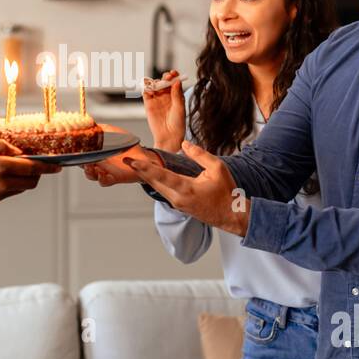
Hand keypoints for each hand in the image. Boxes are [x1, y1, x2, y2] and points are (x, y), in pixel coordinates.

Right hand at [0, 139, 60, 214]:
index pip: (33, 168)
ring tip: (18, 168)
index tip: (58, 166)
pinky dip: (14, 184)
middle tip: (36, 164)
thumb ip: (2, 147)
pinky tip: (4, 175)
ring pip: (22, 188)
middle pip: (32, 181)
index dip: (48, 166)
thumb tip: (19, 151)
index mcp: (0, 167)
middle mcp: (2, 183)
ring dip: (25, 179)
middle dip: (38, 174)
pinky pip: (10, 192)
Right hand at [80, 124, 154, 184]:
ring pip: (91, 175)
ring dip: (88, 172)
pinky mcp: (114, 178)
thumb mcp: (114, 132)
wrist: (142, 156)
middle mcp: (99, 163)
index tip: (74, 149)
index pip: (83, 153)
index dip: (77, 152)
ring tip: (89, 167)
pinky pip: (104, 181)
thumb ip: (102, 128)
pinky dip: (101, 179)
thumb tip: (91, 123)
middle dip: (80, 163)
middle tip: (80, 159)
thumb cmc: (128, 145)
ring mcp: (105, 171)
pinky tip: (102, 174)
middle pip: (84, 165)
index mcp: (97, 152)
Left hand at [125, 139, 247, 235]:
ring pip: (156, 187)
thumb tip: (184, 144)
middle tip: (126, 158)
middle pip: (152, 182)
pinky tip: (149, 173)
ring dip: (145, 176)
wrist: (231, 214)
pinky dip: (154, 181)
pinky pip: (162, 190)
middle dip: (139, 170)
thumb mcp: (218, 168)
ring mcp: (176, 203)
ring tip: (134, 163)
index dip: (144, 167)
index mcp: (186, 189)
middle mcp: (177, 198)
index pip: (160, 176)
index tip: (131, 160)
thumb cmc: (226, 192)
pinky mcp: (178, 205)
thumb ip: (200, 154)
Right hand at [143, 70, 184, 151]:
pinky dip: (146, 88)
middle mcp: (166, 95)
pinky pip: (146, 92)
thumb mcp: (180, 108)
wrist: (169, 136)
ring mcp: (157, 99)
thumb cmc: (178, 124)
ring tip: (157, 84)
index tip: (173, 73)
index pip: (174, 81)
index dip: (173, 76)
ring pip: (154, 85)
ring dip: (155, 81)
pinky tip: (149, 88)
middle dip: (164, 77)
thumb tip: (177, 82)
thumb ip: (177, 95)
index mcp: (176, 95)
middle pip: (164, 81)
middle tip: (166, 77)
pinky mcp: (148, 104)